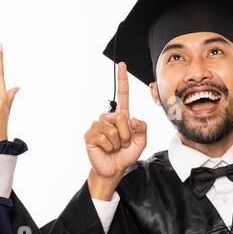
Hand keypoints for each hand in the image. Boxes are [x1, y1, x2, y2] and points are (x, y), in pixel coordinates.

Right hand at [84, 62, 146, 199]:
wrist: (114, 169)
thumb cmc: (126, 154)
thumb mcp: (141, 142)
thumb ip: (142, 128)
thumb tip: (131, 118)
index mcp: (121, 116)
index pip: (122, 95)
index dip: (122, 79)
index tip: (122, 64)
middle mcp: (108, 118)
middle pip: (121, 117)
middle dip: (126, 134)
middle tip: (122, 144)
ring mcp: (98, 125)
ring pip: (112, 129)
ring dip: (117, 142)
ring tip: (113, 147)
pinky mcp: (90, 134)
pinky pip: (104, 137)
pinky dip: (108, 146)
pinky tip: (105, 149)